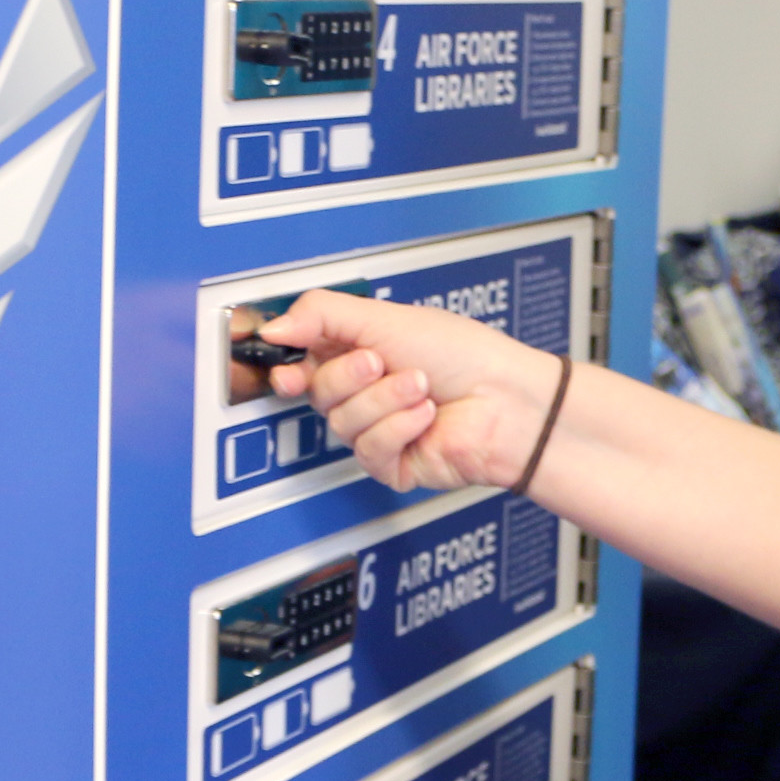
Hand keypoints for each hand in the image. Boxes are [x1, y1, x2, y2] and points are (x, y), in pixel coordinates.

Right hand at [253, 291, 562, 494]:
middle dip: (350, 376)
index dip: (290, 367)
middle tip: (381, 362)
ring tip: (420, 387)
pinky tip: (426, 417)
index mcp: (356, 353)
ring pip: (342, 424)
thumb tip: (271, 328)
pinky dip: (399, 429)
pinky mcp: (393, 464)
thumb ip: (320, 316)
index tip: (288, 368)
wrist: (507, 397)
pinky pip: (369, 451)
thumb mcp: (383, 317)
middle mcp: (364, 392)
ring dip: (384, 400)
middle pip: (318, 393)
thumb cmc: (462, 353)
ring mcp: (378, 430)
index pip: (302, 363)